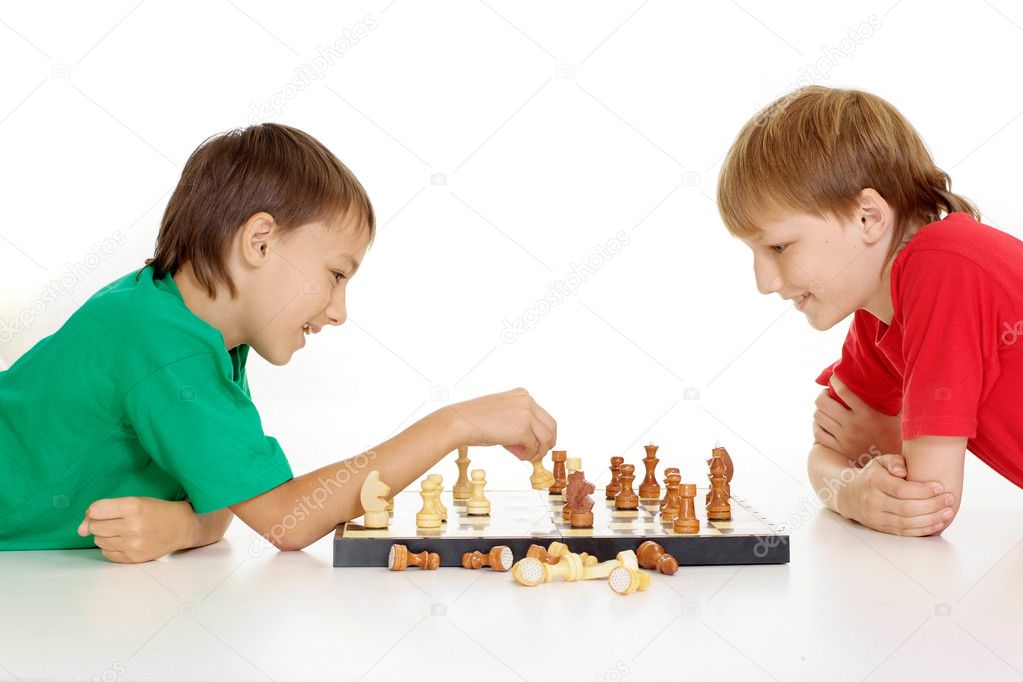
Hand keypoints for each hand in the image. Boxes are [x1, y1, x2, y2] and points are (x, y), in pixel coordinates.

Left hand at [77, 497, 197, 562]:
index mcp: (134, 506)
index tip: (104, 512)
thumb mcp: (136, 501)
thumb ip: (105, 510)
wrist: (183, 527)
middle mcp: (132, 526)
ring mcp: (133, 544)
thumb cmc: (158, 511)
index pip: (95, 510)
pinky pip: (107, 553)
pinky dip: (111, 547)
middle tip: (117, 521)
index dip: (95, 511)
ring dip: (106, 536)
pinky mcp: (133, 558)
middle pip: (94, 527)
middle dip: (100, 524)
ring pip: (99, 541)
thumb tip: (80, 530)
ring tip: (123, 531)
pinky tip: (125, 541)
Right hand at [441, 387, 556, 460]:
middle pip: (551, 425)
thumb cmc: (476, 420)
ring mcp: (527, 414)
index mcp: (522, 394)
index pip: (543, 415)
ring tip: (528, 456)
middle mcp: (528, 401)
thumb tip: (531, 442)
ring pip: (546, 437)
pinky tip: (520, 456)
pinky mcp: (524, 429)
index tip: (537, 443)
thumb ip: (518, 421)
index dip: (541, 432)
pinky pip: (534, 446)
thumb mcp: (502, 413)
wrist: (461, 422)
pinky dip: (529, 455)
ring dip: (539, 451)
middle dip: (547, 442)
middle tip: (539, 453)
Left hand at [813, 375, 901, 463]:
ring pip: (818, 417)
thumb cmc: (899, 436)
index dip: (835, 380)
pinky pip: (818, 434)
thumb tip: (905, 380)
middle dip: (822, 395)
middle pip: (822, 403)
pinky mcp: (840, 448)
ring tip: (825, 407)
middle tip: (828, 394)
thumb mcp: (902, 415)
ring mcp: (844, 437)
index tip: (835, 377)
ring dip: (819, 409)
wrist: (895, 464)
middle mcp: (852, 425)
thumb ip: (898, 399)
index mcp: (867, 414)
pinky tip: (823, 422)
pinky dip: (817, 425)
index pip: (843, 391)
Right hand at [837, 454, 954, 535]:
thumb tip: (903, 470)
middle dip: (932, 506)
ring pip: (907, 523)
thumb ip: (894, 461)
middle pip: (906, 508)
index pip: (901, 490)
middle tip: (949, 500)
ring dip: (931, 519)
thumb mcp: (879, 462)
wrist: (850, 495)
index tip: (941, 487)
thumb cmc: (872, 476)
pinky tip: (937, 523)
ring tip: (948, 512)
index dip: (923, 491)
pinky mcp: (881, 528)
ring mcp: (876, 517)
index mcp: (874, 482)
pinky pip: (904, 532)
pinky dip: (923, 530)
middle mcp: (873, 501)